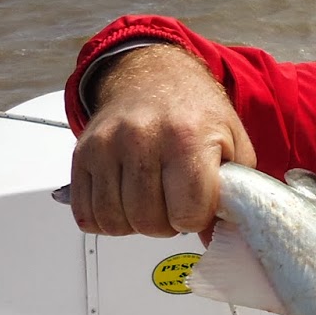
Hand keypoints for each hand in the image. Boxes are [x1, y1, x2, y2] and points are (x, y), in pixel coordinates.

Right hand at [69, 45, 256, 236]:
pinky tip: (124, 199)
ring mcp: (107, 146)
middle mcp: (142, 138)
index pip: (188, 213)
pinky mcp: (82, 154)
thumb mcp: (233, 142)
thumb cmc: (194, 112)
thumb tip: (216, 239)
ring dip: (135, 223)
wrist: (152, 76)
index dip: (196, 218)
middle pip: (149, 222)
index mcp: (187, 137)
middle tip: (173, 203)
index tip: (198, 204)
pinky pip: (87, 214)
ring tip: (150, 199)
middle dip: (166, 224)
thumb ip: (233, 193)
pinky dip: (106, 218)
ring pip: (115, 222)